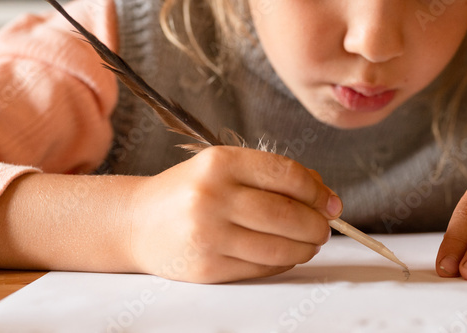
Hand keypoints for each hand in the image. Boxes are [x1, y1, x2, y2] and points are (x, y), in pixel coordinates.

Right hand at [129, 146, 342, 282]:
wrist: (135, 223)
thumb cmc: (187, 193)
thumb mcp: (223, 168)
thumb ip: (272, 176)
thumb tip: (324, 195)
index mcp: (220, 163)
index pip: (286, 175)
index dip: (317, 191)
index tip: (330, 201)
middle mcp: (212, 196)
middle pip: (287, 214)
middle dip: (316, 224)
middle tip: (324, 227)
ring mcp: (208, 234)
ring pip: (279, 247)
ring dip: (305, 248)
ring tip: (309, 243)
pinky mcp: (208, 267)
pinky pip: (262, 268)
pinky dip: (282, 263)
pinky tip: (284, 255)